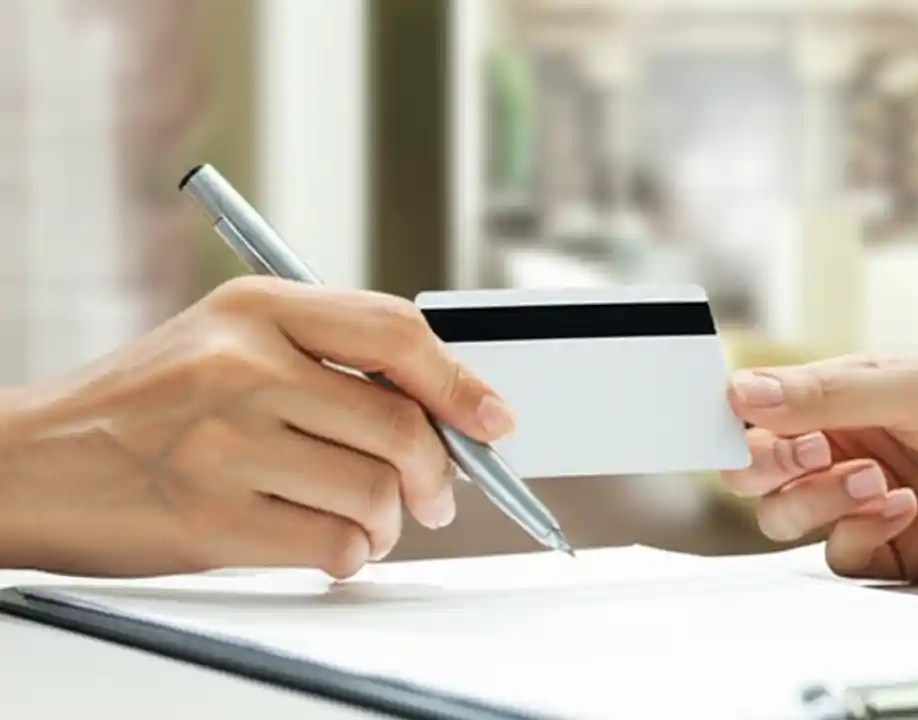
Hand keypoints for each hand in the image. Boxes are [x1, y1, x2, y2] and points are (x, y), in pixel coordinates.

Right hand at [0, 277, 514, 578]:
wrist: (32, 462)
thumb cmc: (145, 404)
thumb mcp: (228, 340)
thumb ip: (329, 357)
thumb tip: (447, 405)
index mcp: (257, 308)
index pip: (395, 333)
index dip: (461, 381)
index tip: (494, 420)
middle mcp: (244, 366)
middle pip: (401, 424)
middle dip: (437, 474)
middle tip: (435, 495)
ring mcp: (225, 443)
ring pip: (376, 492)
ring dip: (389, 522)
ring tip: (365, 521)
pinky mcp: (211, 520)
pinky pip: (337, 545)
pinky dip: (352, 554)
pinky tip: (329, 543)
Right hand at [722, 357, 917, 581]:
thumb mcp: (917, 385)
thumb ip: (828, 392)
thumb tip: (744, 390)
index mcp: (841, 396)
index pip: (758, 410)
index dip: (740, 422)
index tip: (747, 424)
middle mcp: (844, 447)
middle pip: (757, 470)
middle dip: (769, 466)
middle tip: (811, 454)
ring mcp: (862, 501)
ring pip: (786, 517)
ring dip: (820, 499)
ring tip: (874, 481)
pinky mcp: (890, 550)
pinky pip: (838, 558)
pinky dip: (860, 535)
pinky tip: (903, 509)